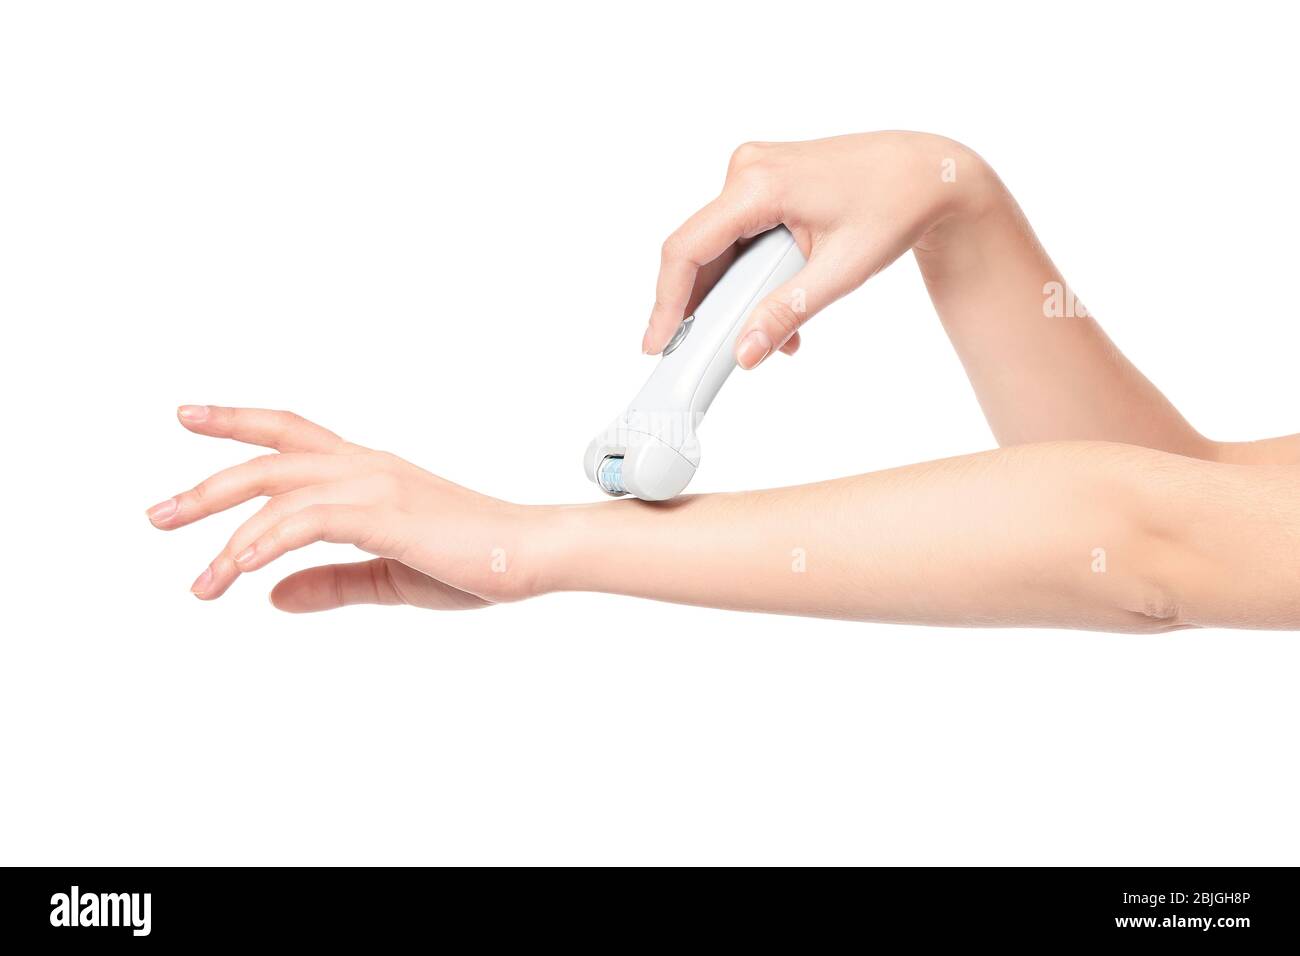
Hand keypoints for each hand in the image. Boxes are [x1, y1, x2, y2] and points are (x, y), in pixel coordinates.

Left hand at [146, 405, 551, 611]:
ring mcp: (374, 483)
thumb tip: (272, 596)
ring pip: (279, 492)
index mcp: (369, 472)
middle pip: (270, 458)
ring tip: (198, 582)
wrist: (531, 553)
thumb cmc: (475, 563)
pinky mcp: (384, 512)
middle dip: (208, 485)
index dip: (238, 421)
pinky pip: (309, 520)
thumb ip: (331, 583)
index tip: (187, 416)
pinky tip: (241, 569)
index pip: (292, 433)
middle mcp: (365, 466)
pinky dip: (269, 541)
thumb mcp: (390, 577)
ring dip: (228, 535)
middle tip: (157, 516)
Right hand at [644, 131, 997, 367]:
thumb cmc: (895, 207)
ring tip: (774, 335)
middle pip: (699, 252)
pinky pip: (739, 237)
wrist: (929, 173)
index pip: (687, 249)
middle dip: (705, 308)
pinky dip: (753, 276)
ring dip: (737, 296)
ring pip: (719, 249)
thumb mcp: (841, 271)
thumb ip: (786, 313)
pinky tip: (783, 306)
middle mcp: (746, 170)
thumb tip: (744, 354)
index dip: (666, 302)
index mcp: (758, 183)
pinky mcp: (763, 182)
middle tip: (706, 355)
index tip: (657, 344)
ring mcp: (752, 172)